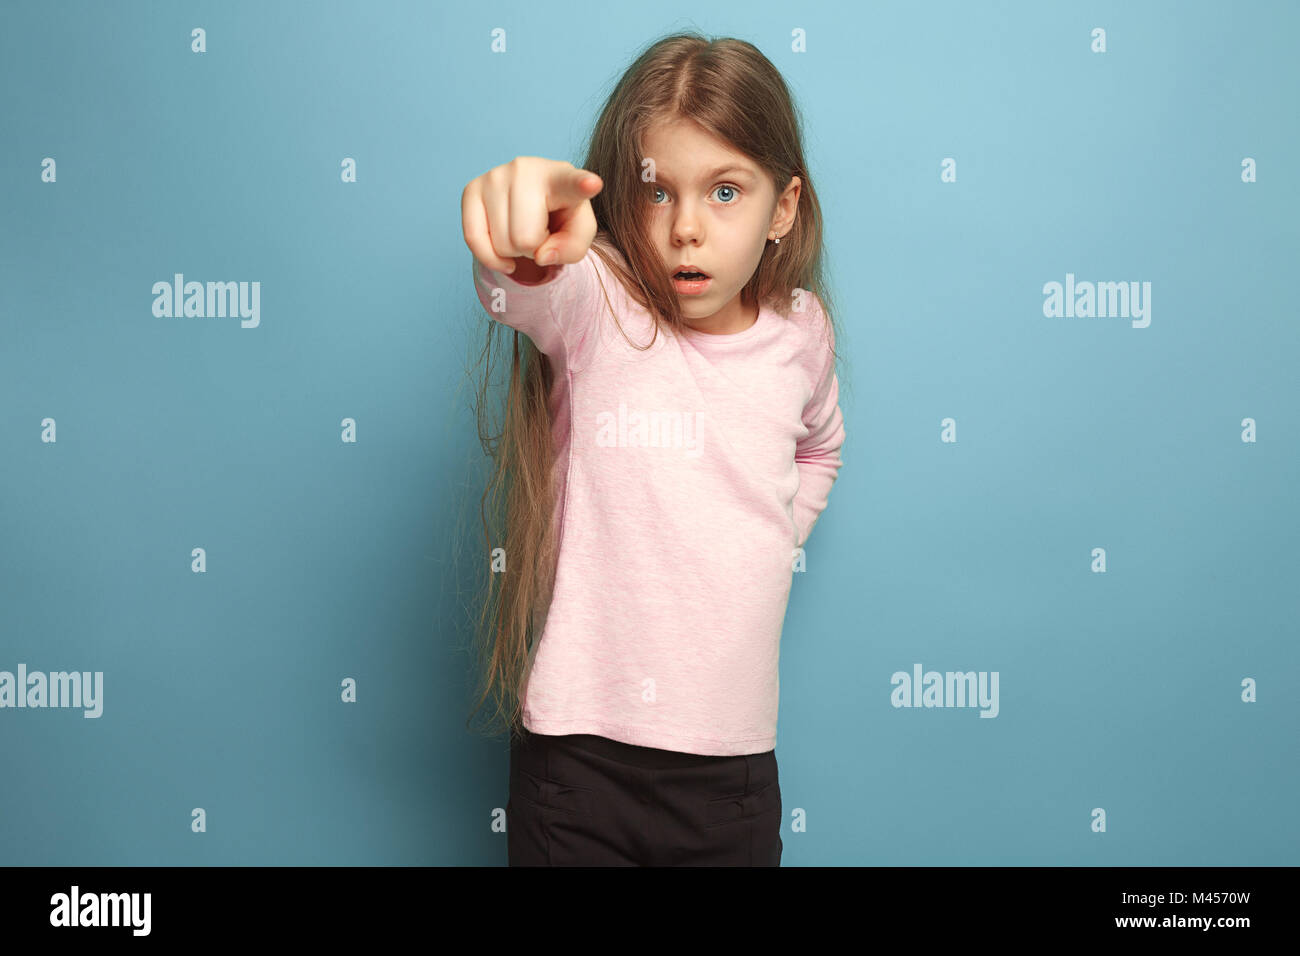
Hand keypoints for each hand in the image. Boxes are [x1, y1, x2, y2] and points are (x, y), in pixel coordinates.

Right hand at [461, 156, 602, 274]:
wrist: (531, 203)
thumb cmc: (560, 216)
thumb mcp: (578, 234)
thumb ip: (572, 248)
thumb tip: (540, 255)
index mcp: (563, 177)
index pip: (572, 183)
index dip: (582, 185)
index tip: (591, 184)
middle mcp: (526, 169)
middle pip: (525, 240)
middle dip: (533, 248)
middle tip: (539, 231)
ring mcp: (495, 175)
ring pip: (501, 243)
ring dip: (513, 250)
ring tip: (522, 228)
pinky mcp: (471, 188)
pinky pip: (473, 239)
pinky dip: (490, 257)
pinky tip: (504, 249)